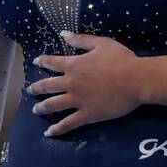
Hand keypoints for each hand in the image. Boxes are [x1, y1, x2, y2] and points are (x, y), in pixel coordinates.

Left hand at [28, 30, 142, 135]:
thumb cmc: (121, 59)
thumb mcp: (102, 43)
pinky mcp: (87, 114)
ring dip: (42, 108)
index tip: (35, 62)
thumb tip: (63, 34)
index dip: (42, 61)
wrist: (136, 80)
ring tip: (35, 110)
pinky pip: (68, 123)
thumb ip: (81, 39)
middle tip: (30, 90)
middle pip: (48, 86)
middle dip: (36, 88)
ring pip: (53, 105)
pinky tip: (49, 133)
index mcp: (74, 65)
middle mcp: (71, 83)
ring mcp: (77, 100)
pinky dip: (57, 129)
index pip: (52, 62)